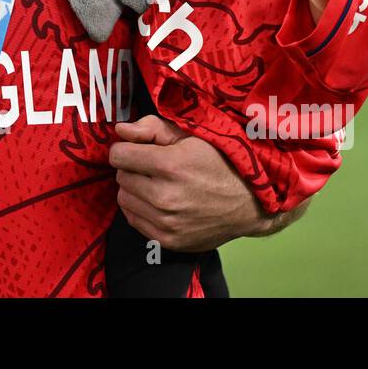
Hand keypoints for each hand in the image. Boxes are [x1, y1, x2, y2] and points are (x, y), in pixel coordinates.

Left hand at [109, 115, 271, 251]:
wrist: (249, 203)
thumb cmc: (220, 162)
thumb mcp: (191, 135)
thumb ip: (152, 128)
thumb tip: (120, 130)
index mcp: (170, 165)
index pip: (118, 155)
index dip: (126, 148)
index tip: (138, 149)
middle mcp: (165, 197)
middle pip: (121, 177)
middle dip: (133, 168)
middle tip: (154, 167)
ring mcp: (166, 222)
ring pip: (124, 199)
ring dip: (135, 189)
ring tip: (158, 184)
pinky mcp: (168, 240)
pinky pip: (133, 220)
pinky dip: (141, 209)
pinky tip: (159, 201)